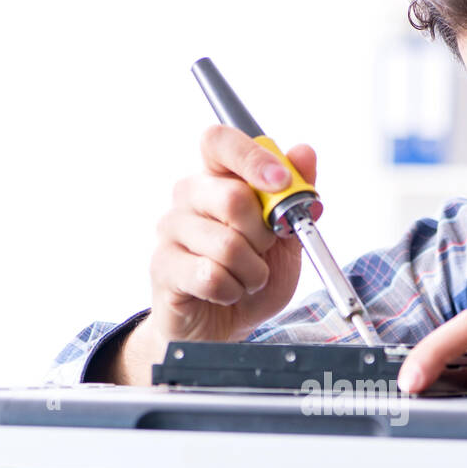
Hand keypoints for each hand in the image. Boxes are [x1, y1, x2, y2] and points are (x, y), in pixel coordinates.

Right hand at [148, 124, 318, 343]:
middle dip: (263, 234)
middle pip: (232, 197)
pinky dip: (232, 291)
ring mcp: (171, 230)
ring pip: (226, 244)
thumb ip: (296, 197)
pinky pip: (210, 276)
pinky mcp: (163, 266)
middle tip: (264, 250)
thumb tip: (304, 152)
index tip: (280, 183)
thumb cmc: (252, 276)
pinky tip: (227, 293)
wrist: (226, 326)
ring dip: (252, 272)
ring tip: (247, 279)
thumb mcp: (287, 239)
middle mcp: (188, 196)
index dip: (251, 157)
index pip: (219, 141)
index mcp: (218, 179)